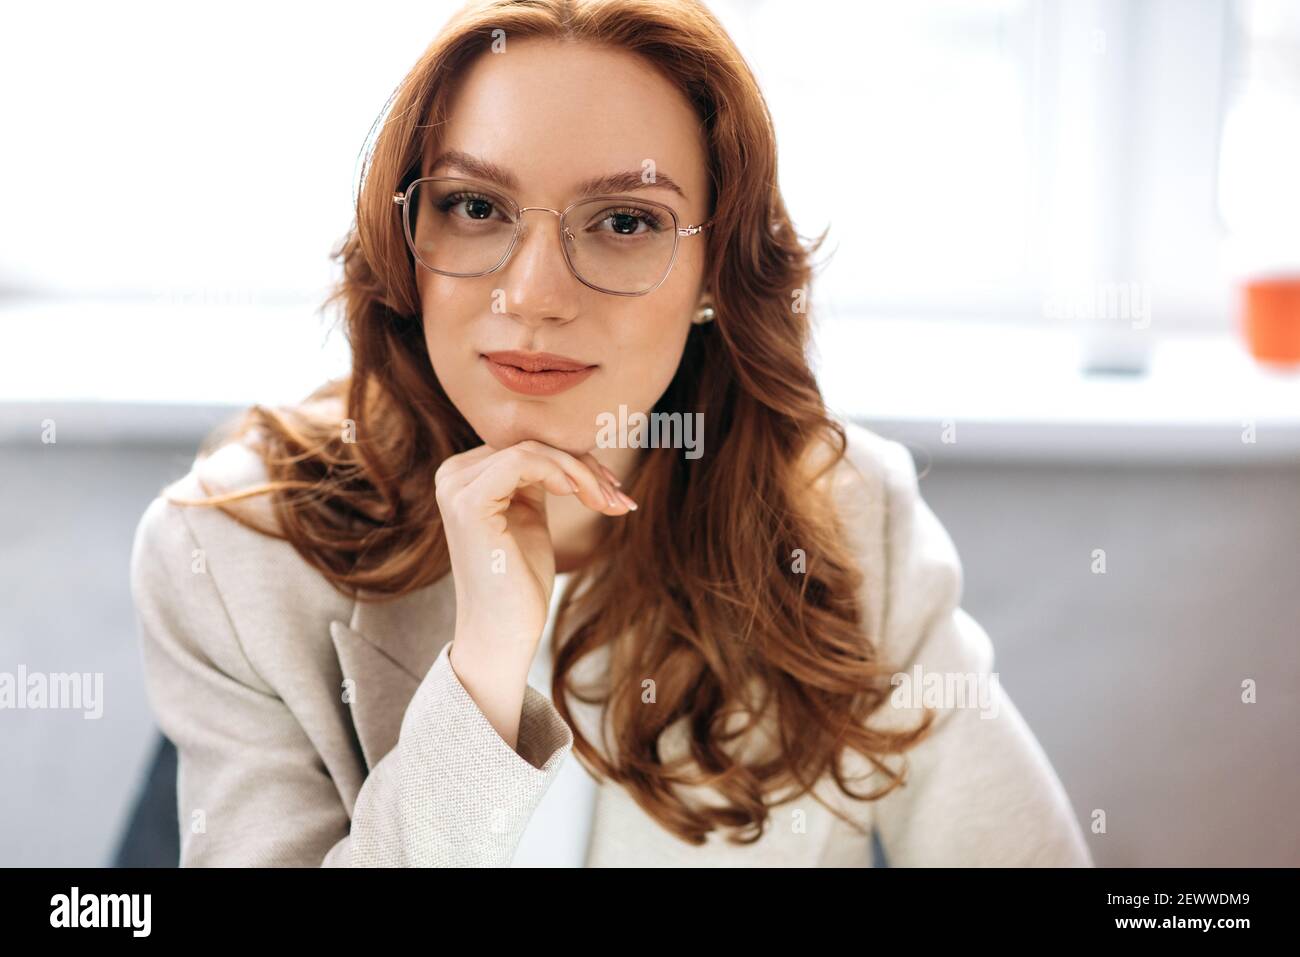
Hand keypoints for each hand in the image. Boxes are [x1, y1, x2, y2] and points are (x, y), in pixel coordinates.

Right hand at [435, 440, 634, 701]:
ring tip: (609, 503)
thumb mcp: (530, 517)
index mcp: (466, 476)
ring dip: (582, 473)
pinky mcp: (469, 502)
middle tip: (620, 498)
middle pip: (532, 444)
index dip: (576, 460)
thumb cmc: (519, 582)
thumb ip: (538, 480)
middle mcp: (453, 475)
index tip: (614, 487)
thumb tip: (576, 447)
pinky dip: (561, 472)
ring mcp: (456, 487)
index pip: (528, 445)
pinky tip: (582, 495)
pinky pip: (522, 461)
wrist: (503, 634)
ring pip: (532, 449)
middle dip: (585, 466)